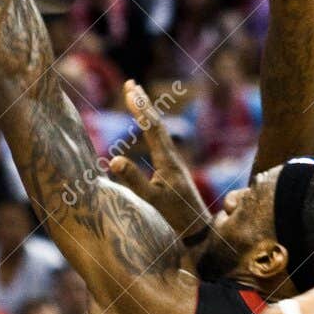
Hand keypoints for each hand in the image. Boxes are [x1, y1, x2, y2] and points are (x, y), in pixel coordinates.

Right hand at [107, 80, 212, 243]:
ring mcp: (173, 162)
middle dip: (143, 103)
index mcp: (167, 161)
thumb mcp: (151, 199)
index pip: (152, 128)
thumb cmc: (174, 216)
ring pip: (160, 131)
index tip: (130, 90)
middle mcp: (172, 157)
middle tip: (130, 83)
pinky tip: (147, 127)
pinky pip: (160, 140)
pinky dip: (151, 127)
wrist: (197, 229)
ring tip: (136, 96)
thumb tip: (116, 160)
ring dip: (147, 113)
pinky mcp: (173, 169)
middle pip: (157, 124)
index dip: (140, 108)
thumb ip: (134, 180)